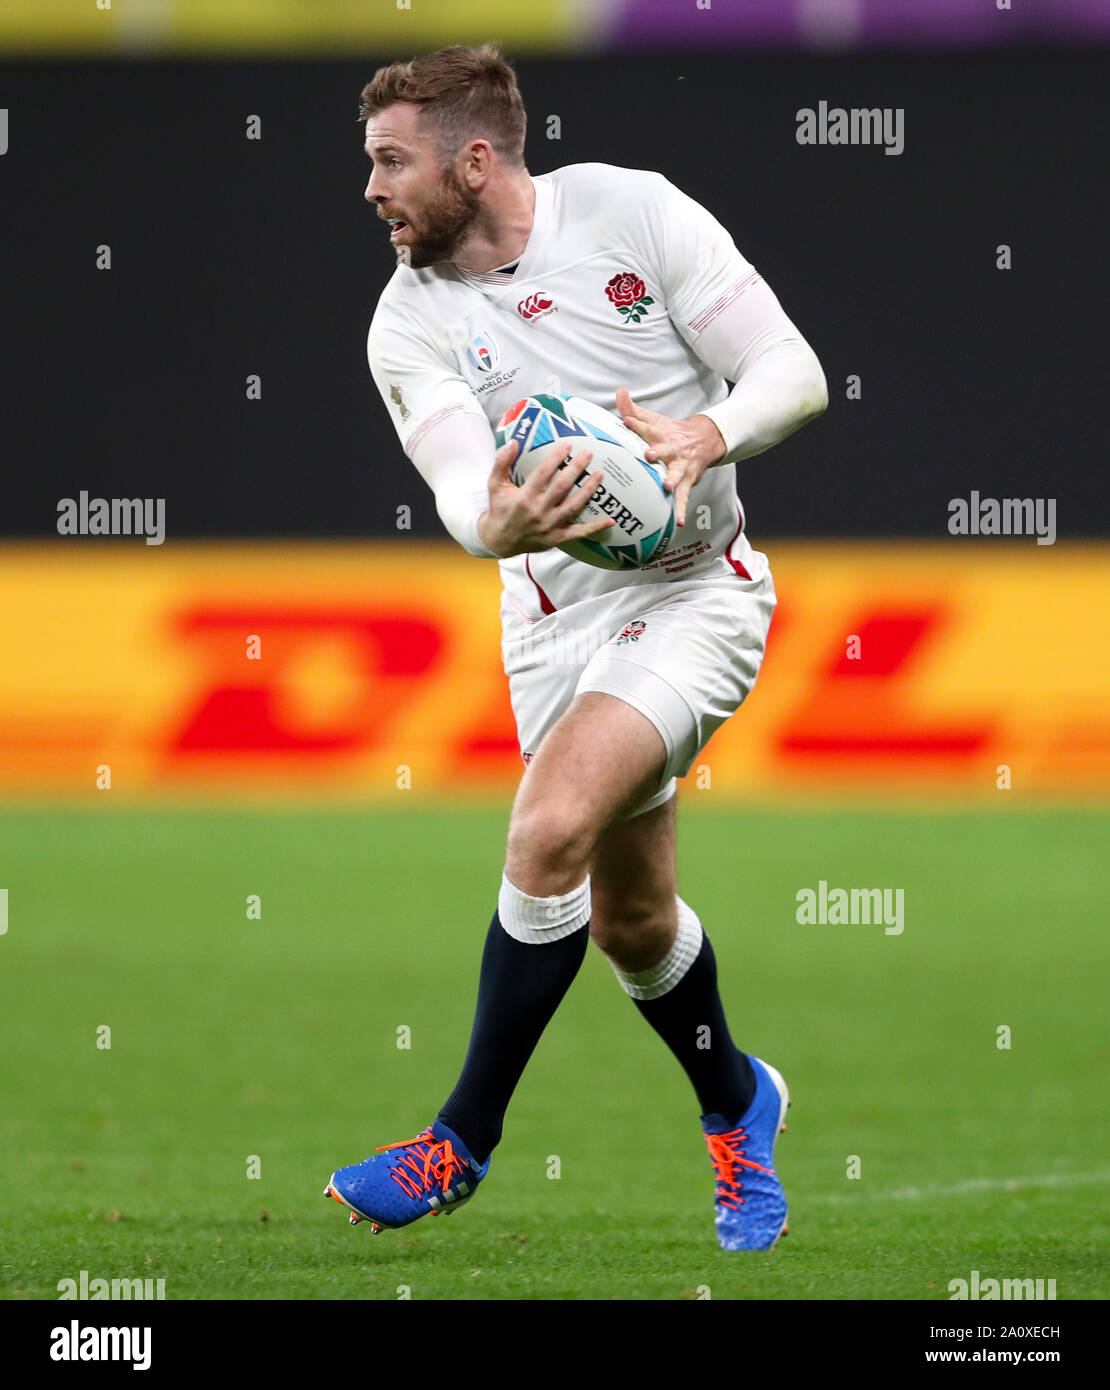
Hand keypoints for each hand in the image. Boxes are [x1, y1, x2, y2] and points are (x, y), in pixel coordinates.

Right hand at [477, 438, 616, 558]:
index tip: (568, 445)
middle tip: (589, 454)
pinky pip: (579, 533)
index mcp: (524, 497)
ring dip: (588, 491)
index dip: (556, 458)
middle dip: (576, 469)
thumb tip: (513, 442)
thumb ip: (502, 462)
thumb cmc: (499, 509)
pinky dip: (595, 528)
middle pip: (561, 487)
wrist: (499, 541)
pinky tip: (611, 520)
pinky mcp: (557, 538)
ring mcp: (549, 526)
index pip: (543, 474)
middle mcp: (538, 512)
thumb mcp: (495, 485)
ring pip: (573, 506)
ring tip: (600, 475)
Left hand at [615, 387, 726, 526]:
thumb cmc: (670, 432)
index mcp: (660, 434)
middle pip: (664, 450)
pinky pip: (683, 498)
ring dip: (672, 480)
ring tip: (666, 487)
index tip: (626, 420)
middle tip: (649, 454)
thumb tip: (620, 391)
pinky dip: (681, 510)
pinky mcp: (687, 481)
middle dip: (657, 452)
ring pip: (676, 474)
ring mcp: (681, 466)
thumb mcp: (653, 420)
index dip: (636, 424)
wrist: (704, 440)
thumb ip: (633, 410)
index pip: (646, 427)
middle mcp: (671, 449)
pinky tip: (678, 522)